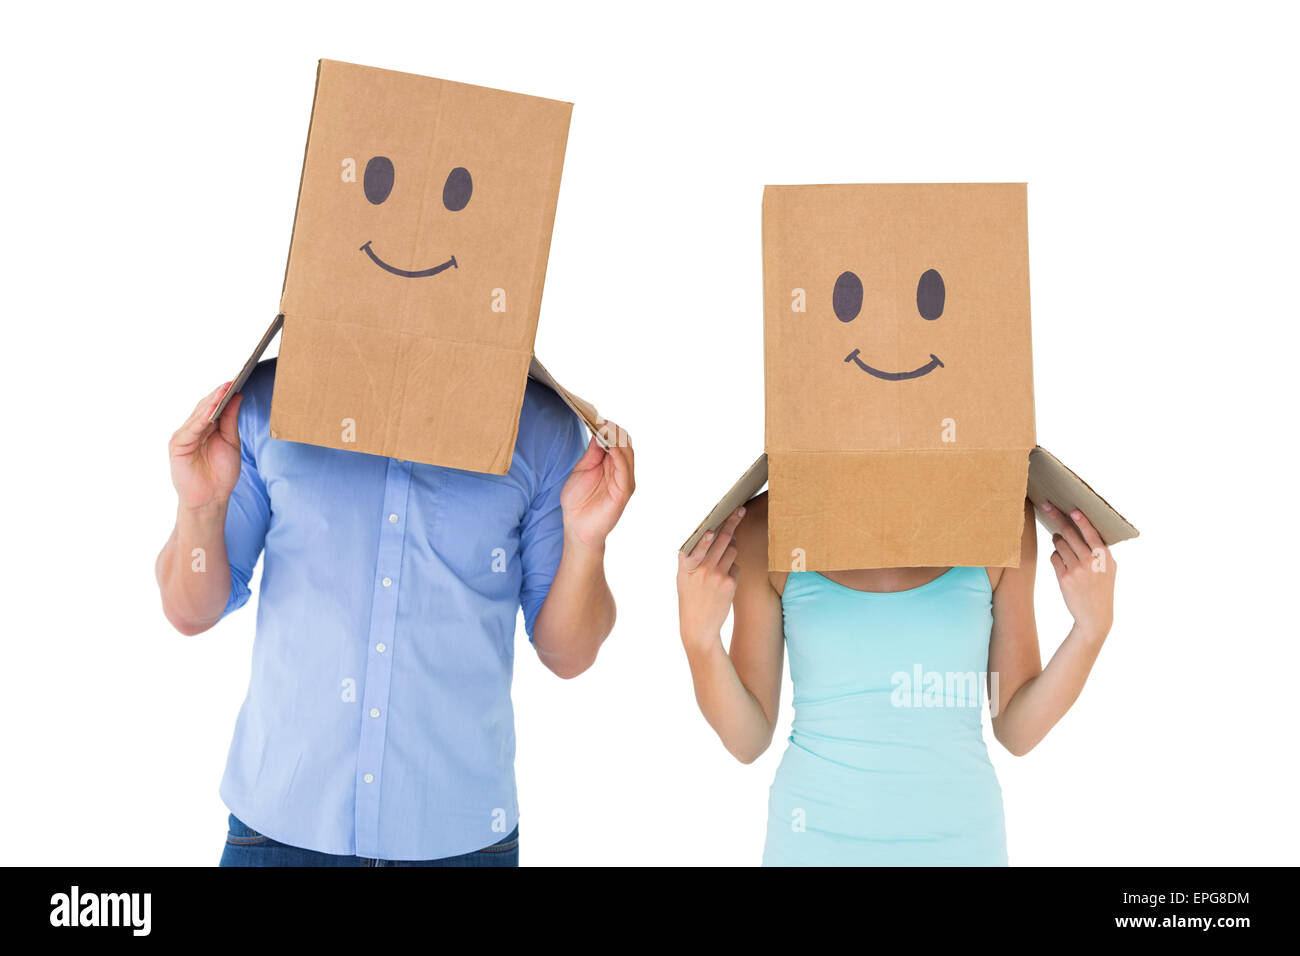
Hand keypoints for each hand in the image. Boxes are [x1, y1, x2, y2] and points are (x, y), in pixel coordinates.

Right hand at [169, 383, 241, 511]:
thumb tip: (237, 396)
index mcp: (205, 428)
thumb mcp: (231, 442)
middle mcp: (192, 429)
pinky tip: (212, 410)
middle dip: (218, 394)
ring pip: (198, 415)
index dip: (223, 395)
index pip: (213, 407)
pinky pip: (191, 429)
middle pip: (205, 407)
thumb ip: (231, 420)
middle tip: (232, 381)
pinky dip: (202, 418)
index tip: (237, 381)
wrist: (211, 498)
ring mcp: (184, 436)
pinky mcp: (178, 445)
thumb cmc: (221, 473)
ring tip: (224, 390)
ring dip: (211, 402)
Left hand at [559, 424, 634, 549]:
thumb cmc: (578, 502)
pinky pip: (624, 469)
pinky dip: (619, 455)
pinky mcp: (624, 491)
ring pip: (627, 453)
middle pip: (625, 443)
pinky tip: (610, 446)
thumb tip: (599, 432)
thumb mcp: (582, 470)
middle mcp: (621, 471)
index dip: (607, 428)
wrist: (577, 528)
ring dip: (616, 439)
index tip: (596, 417)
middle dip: (613, 430)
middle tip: (599, 420)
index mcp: (611, 465)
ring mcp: (624, 480)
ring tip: (604, 429)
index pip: (616, 440)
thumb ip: (592, 453)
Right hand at [677, 506, 745, 653]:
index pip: (698, 543)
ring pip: (732, 550)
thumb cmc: (690, 598)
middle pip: (721, 539)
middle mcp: (701, 568)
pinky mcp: (729, 583)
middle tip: (740, 510)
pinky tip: (723, 582)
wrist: (698, 627)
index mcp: (686, 564)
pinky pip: (736, 567)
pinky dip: (732, 569)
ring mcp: (716, 575)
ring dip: (731, 548)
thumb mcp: (682, 577)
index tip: (712, 526)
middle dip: (732, 522)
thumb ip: (691, 557)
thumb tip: (710, 534)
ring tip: (721, 560)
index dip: (706, 534)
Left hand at [1040, 501, 1115, 639]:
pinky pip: (1054, 557)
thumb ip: (1100, 551)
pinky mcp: (1064, 578)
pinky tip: (1060, 558)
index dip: (1081, 521)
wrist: (1095, 616)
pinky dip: (1055, 555)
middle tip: (1047, 506)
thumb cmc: (1102, 588)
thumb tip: (1085, 529)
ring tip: (1059, 539)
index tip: (1073, 510)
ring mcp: (1077, 569)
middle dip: (1056, 517)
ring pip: (1059, 544)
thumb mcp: (1109, 569)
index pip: (1091, 534)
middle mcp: (1091, 561)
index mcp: (1104, 557)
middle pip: (1070, 534)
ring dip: (1057, 539)